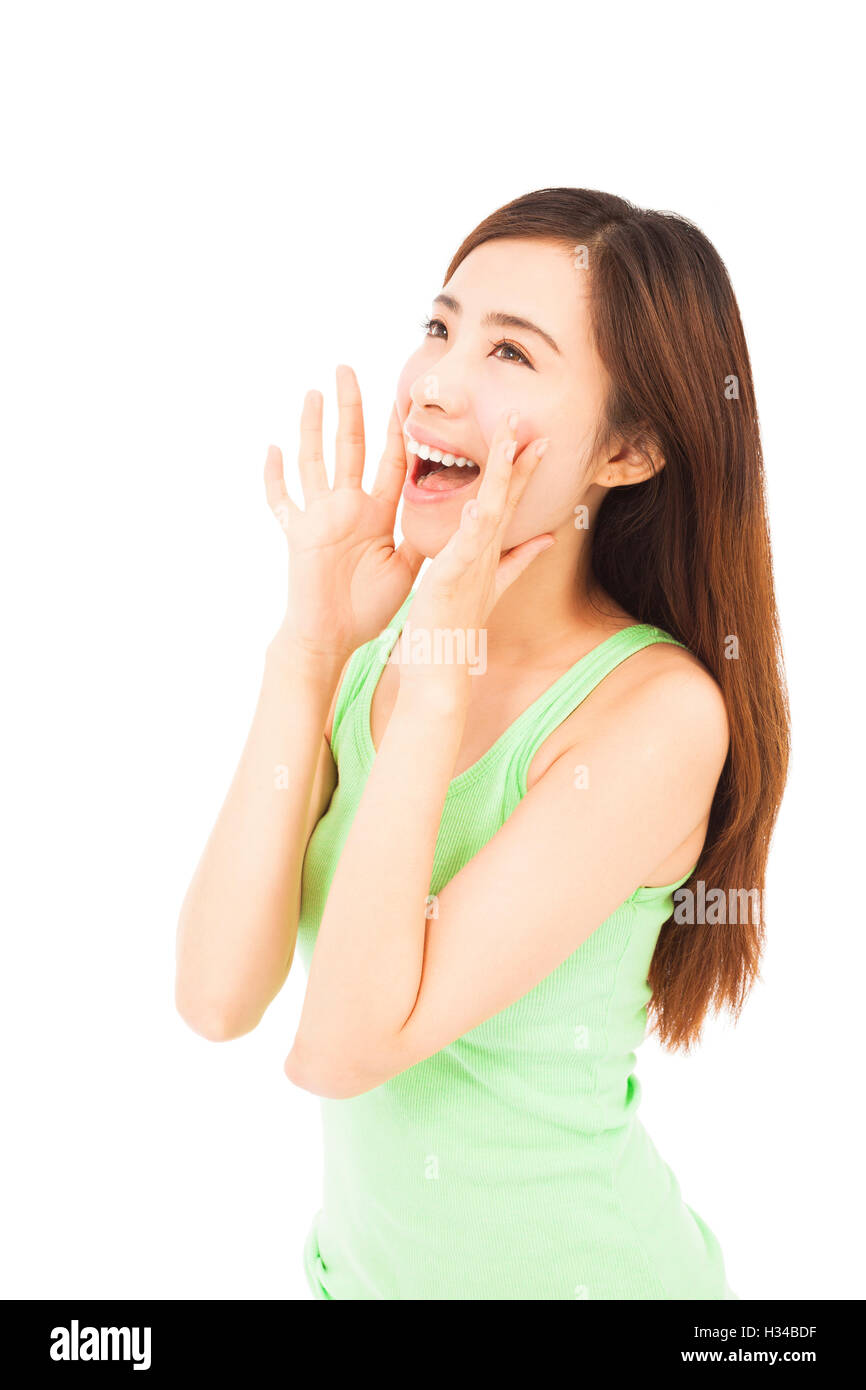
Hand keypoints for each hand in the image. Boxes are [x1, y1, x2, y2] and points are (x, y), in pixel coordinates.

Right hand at [264, 365, 423, 660]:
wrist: (333, 637)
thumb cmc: (367, 608)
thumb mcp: (405, 570)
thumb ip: (422, 542)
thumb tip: (458, 526)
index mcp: (376, 513)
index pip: (389, 462)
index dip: (395, 431)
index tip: (401, 399)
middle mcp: (347, 507)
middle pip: (349, 446)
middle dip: (350, 408)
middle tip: (347, 368)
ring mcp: (319, 516)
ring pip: (314, 461)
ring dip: (311, 427)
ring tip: (313, 392)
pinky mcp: (298, 533)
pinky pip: (281, 500)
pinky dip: (273, 477)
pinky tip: (271, 449)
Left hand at [395, 409, 553, 689]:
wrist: (443, 665)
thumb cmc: (457, 624)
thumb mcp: (493, 584)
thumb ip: (520, 559)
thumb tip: (547, 538)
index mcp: (490, 548)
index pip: (509, 499)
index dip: (523, 467)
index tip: (535, 436)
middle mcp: (487, 551)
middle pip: (505, 496)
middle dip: (517, 458)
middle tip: (524, 420)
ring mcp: (473, 562)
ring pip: (491, 509)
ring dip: (501, 475)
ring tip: (508, 442)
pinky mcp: (453, 576)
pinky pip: (467, 545)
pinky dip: (475, 524)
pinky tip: (480, 503)